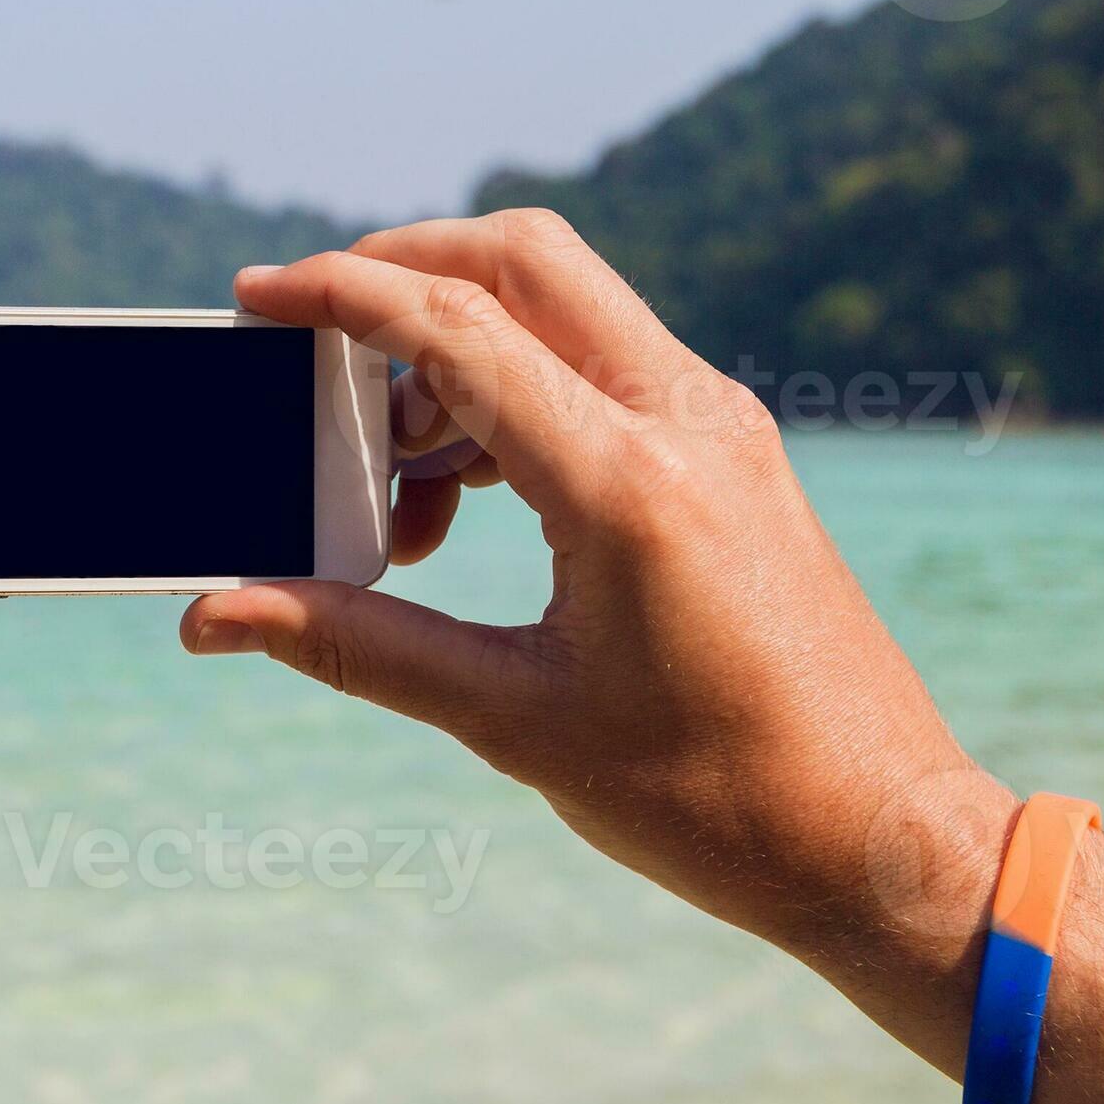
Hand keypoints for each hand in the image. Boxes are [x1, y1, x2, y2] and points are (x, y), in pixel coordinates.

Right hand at [181, 213, 1011, 1046]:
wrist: (885, 843)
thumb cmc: (716, 801)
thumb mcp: (515, 724)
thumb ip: (357, 644)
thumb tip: (218, 615)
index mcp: (629, 484)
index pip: (459, 329)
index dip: (341, 296)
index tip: (256, 299)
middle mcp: (689, 424)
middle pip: (523, 260)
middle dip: (403, 271)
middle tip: (312, 344)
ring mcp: (725, 431)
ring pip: (566, 308)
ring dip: (456, 354)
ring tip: (393, 496)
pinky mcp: (736, 458)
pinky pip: (606, 369)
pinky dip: (515, 394)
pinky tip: (467, 501)